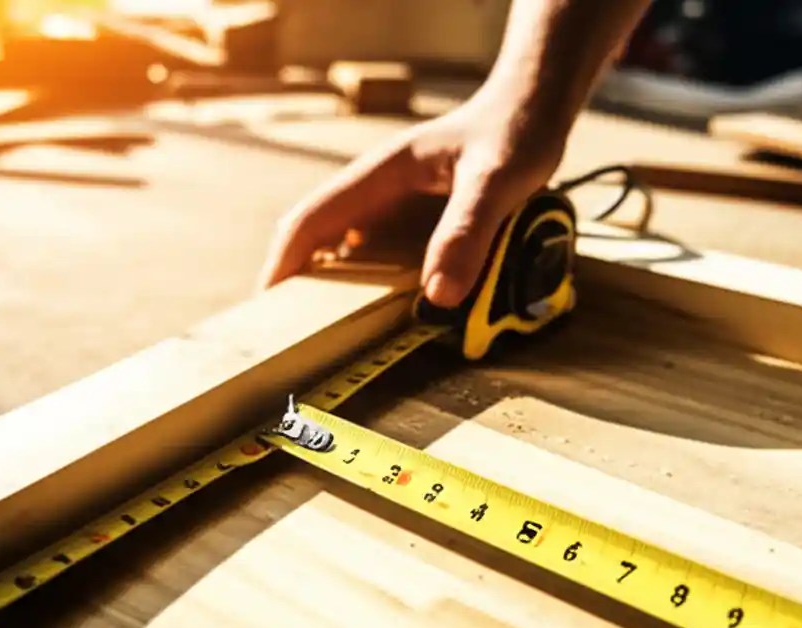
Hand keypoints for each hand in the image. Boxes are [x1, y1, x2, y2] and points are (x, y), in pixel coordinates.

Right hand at [258, 0, 651, 307]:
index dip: (283, 263)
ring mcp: (394, 209)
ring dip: (340, 294)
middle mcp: (376, 194)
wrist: (533, 110)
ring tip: (332, 343)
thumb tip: (436, 297)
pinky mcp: (416, 225)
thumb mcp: (497, 179)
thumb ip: (468, 232)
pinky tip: (392, 321)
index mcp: (377, 176)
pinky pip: (385, 262)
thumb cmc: (513, 133)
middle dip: (300, 286)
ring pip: (350, 255)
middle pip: (318, 242)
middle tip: (292, 341)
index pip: (310, 221)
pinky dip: (379, 292)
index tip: (268, 307)